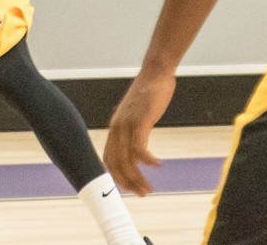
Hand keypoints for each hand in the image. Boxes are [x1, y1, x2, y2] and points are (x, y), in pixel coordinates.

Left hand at [104, 67, 172, 195]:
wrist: (155, 72)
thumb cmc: (148, 94)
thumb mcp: (136, 115)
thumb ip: (133, 132)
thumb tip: (137, 155)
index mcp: (114, 127)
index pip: (108, 159)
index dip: (117, 177)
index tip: (129, 189)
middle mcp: (117, 127)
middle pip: (117, 164)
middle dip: (129, 183)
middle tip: (143, 194)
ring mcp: (128, 123)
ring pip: (128, 160)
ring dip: (138, 178)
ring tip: (149, 188)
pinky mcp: (140, 120)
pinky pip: (140, 147)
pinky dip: (148, 160)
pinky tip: (158, 165)